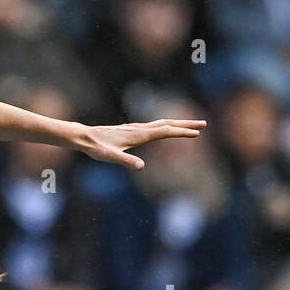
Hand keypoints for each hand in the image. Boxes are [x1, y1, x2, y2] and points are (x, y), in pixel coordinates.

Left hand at [74, 118, 205, 169]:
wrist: (85, 137)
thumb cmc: (97, 148)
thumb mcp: (111, 158)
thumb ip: (127, 161)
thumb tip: (142, 167)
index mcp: (139, 135)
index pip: (165, 132)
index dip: (181, 133)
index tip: (197, 133)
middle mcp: (139, 129)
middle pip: (167, 124)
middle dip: (186, 125)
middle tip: (203, 125)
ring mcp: (135, 128)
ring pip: (161, 123)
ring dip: (177, 124)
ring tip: (190, 126)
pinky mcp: (131, 130)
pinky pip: (153, 126)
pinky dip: (165, 126)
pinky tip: (164, 128)